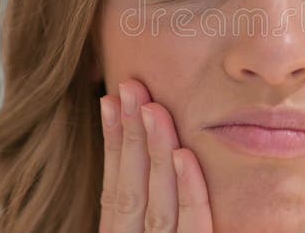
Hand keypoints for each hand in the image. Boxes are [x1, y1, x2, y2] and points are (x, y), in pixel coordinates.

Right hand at [98, 79, 213, 231]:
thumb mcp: (167, 228)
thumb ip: (164, 206)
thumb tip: (167, 151)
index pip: (115, 191)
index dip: (113, 144)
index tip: (111, 100)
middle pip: (131, 190)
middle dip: (130, 135)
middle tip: (131, 86)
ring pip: (157, 204)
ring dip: (155, 151)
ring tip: (152, 107)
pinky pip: (193, 226)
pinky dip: (187, 191)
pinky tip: (183, 155)